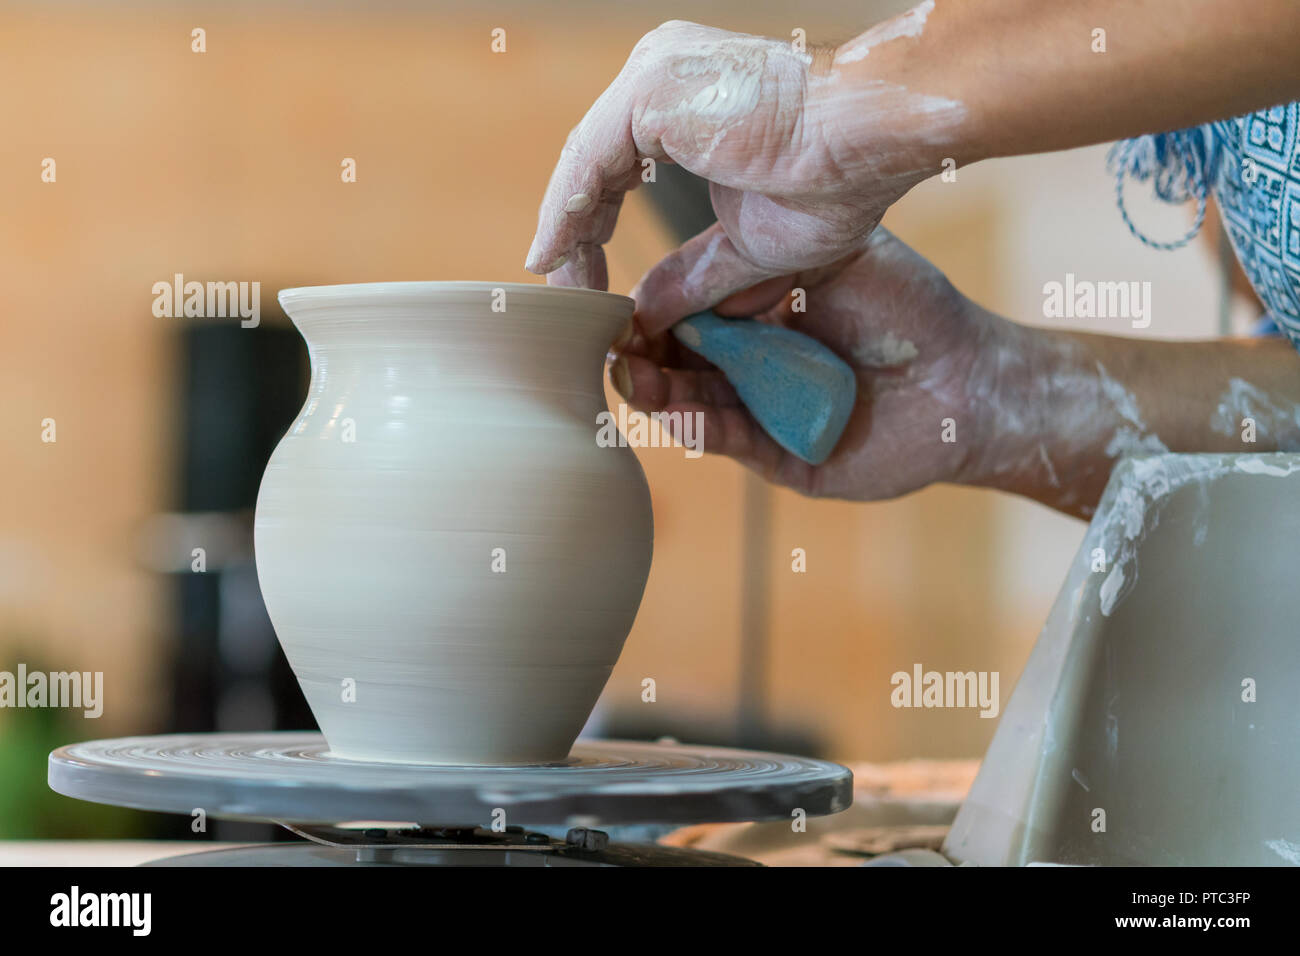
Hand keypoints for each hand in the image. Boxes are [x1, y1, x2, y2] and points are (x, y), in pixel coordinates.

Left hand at [525, 20, 959, 332]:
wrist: (866, 141)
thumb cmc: (834, 181)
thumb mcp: (747, 245)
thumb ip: (693, 273)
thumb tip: (647, 314)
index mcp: (684, 96)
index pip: (617, 164)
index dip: (596, 226)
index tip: (590, 282)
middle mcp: (661, 72)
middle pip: (594, 164)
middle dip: (578, 236)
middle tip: (572, 296)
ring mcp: (652, 75)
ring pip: (584, 165)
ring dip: (569, 234)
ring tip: (566, 292)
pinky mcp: (648, 92)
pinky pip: (587, 163)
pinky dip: (568, 215)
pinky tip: (556, 259)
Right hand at [611, 229, 1011, 499]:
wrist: (971, 381)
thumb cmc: (909, 310)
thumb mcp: (834, 262)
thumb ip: (753, 270)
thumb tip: (670, 284)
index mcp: (754, 311)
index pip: (684, 308)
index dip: (650, 308)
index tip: (616, 305)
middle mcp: (749, 363)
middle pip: (676, 359)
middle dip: (641, 355)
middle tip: (612, 350)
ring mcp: (760, 412)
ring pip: (693, 403)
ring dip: (658, 394)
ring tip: (631, 381)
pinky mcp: (778, 458)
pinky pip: (732, 443)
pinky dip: (704, 430)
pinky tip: (680, 415)